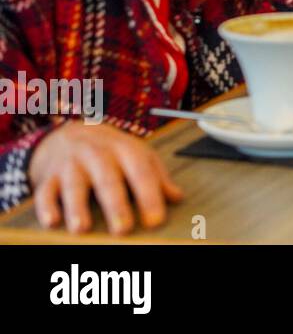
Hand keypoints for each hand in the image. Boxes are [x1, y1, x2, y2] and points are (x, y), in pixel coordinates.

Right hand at [29, 122, 182, 234]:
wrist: (70, 133)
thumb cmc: (111, 151)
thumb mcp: (138, 155)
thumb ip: (157, 177)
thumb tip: (177, 197)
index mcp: (125, 149)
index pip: (141, 172)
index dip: (149, 196)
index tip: (155, 220)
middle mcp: (97, 155)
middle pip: (108, 180)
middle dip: (115, 205)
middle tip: (123, 229)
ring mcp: (71, 165)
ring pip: (74, 186)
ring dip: (77, 207)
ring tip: (82, 228)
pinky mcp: (49, 177)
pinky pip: (45, 192)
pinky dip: (46, 206)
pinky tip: (52, 221)